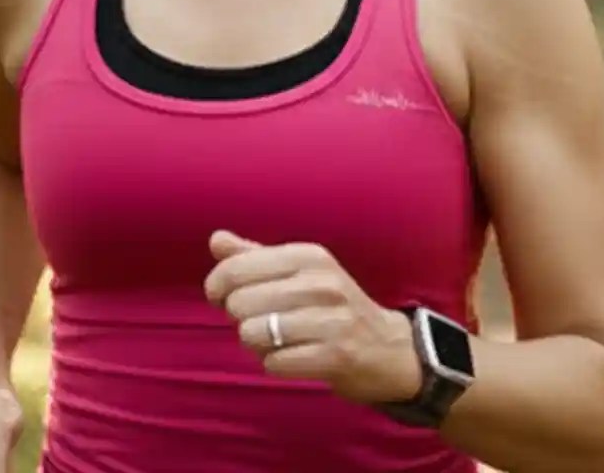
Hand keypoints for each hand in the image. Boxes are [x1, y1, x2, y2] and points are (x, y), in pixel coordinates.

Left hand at [204, 230, 421, 404]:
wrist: (387, 348)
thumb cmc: (330, 306)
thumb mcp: (298, 272)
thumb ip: (254, 256)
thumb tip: (217, 239)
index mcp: (309, 256)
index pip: (236, 267)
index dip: (217, 286)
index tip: (220, 297)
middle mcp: (322, 282)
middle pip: (239, 303)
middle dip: (239, 318)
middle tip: (261, 321)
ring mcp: (332, 320)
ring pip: (253, 334)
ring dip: (255, 343)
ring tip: (275, 340)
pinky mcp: (336, 356)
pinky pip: (274, 363)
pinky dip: (274, 364)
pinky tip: (292, 357)